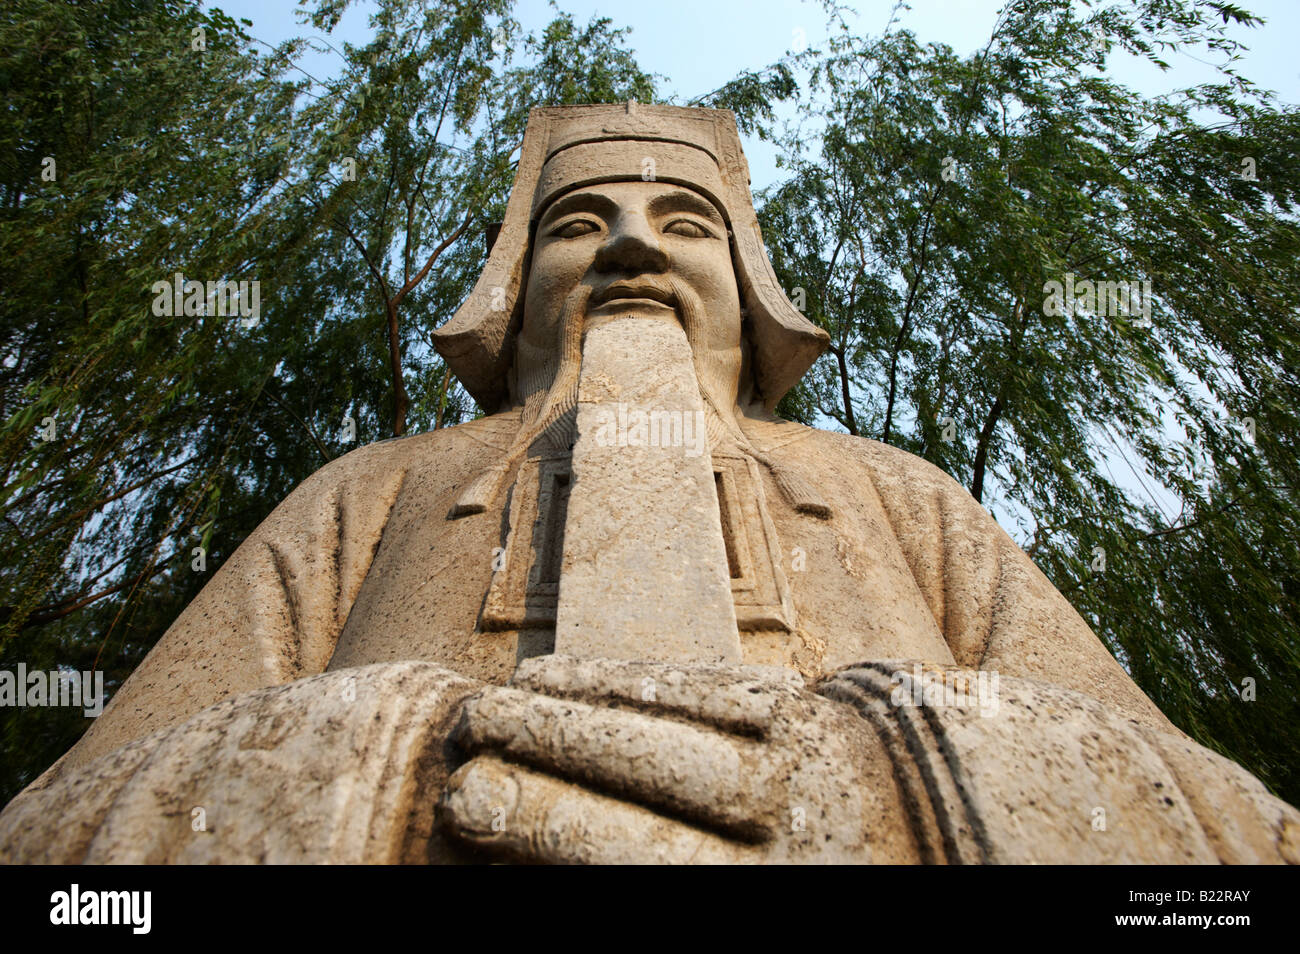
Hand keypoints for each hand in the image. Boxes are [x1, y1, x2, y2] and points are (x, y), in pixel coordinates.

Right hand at [436, 654, 912, 862]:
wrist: (960, 843)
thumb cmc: (840, 876)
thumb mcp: (756, 896)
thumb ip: (664, 862)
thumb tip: (543, 849)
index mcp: (775, 893)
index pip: (642, 854)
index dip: (548, 822)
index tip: (468, 798)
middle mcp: (805, 829)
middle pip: (661, 772)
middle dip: (554, 748)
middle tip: (471, 727)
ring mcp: (828, 763)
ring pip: (695, 719)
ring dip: (594, 701)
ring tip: (514, 695)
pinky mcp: (842, 718)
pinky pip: (736, 690)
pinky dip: (659, 681)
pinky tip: (599, 679)